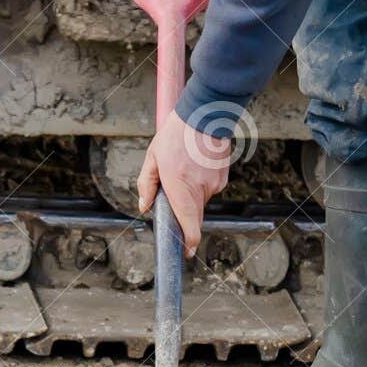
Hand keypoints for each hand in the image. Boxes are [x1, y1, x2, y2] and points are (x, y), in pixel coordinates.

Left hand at [138, 110, 231, 256]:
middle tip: (175, 193)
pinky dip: (201, 183)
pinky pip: (209, 189)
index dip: (188, 242)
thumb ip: (146, 185)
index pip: (189, 224)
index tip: (185, 251)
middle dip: (184, 214)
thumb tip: (144, 206)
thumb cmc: (176, 134)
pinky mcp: (222, 178)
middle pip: (193, 216)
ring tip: (184, 168)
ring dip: (191, 194)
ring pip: (200, 201)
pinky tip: (195, 165)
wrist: (205, 114)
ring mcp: (214, 184)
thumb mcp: (152, 157)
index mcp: (179, 186)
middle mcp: (199, 189)